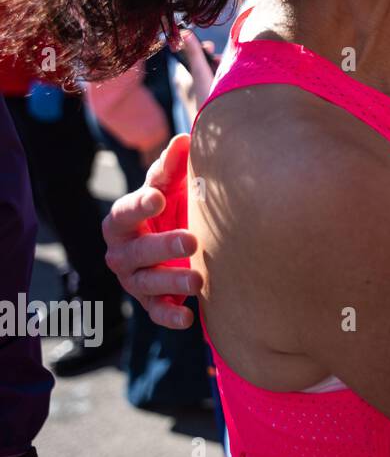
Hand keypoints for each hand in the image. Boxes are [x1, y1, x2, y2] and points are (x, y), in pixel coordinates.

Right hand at [101, 134, 201, 328]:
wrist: (180, 241)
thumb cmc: (172, 207)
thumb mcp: (172, 187)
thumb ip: (173, 167)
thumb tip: (185, 138)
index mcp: (123, 221)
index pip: (124, 213)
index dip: (139, 206)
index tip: (157, 197)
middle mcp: (123, 252)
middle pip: (136, 252)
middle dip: (161, 246)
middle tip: (191, 240)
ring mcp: (134, 279)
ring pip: (145, 283)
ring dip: (170, 282)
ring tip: (199, 279)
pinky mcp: (151, 301)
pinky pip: (156, 312)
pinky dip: (170, 316)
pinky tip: (188, 317)